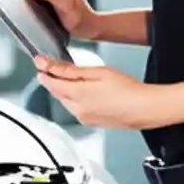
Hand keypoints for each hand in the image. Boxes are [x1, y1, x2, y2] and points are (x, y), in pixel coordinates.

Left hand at [34, 55, 165, 129]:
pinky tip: (86, 90)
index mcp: (77, 95)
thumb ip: (70, 70)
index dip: (44, 70)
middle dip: (53, 79)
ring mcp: (83, 118)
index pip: (50, 83)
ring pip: (65, 100)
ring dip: (64, 89)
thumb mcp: (97, 72)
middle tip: (54, 65)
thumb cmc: (127, 89)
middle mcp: (77, 110)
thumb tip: (49, 66)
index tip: (39, 61)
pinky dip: (75, 98)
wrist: (144, 109)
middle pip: (56, 92)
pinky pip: (75, 108)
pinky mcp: (90, 123)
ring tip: (74, 76)